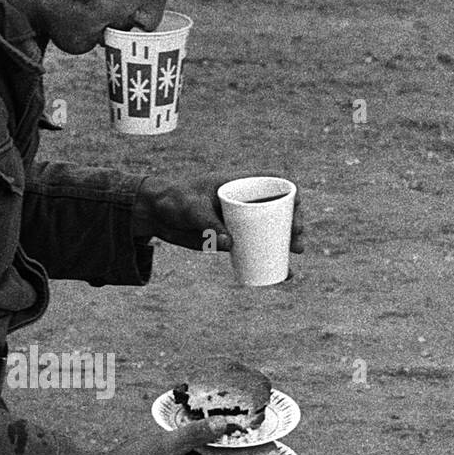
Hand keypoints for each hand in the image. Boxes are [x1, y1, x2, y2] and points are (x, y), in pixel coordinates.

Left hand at [132, 173, 304, 254]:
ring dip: (285, 244)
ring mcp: (239, 220)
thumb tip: (230, 244)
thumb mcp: (191, 209)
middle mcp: (244, 200)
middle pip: (278, 210)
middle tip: (296, 241)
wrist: (157, 214)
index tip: (295, 210)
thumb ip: (209, 224)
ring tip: (293, 258)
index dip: (291, 194)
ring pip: (270, 231)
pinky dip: (268, 259)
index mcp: (240, 183)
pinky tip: (281, 272)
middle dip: (293, 225)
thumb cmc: (174, 201)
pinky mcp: (231, 238)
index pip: (275, 182)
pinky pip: (255, 247)